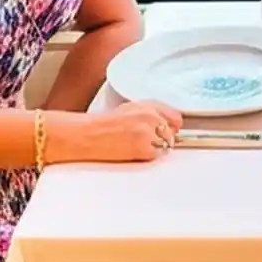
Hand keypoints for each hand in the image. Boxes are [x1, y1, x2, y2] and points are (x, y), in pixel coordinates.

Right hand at [47, 100, 182, 162]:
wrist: (86, 134)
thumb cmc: (102, 124)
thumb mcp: (129, 110)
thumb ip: (151, 114)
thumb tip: (169, 124)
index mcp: (148, 105)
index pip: (175, 117)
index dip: (171, 126)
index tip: (168, 131)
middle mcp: (151, 116)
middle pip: (172, 132)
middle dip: (163, 138)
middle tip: (144, 140)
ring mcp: (149, 132)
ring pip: (166, 144)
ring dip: (156, 147)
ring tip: (135, 145)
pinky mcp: (144, 147)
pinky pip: (156, 155)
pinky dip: (148, 156)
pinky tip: (132, 151)